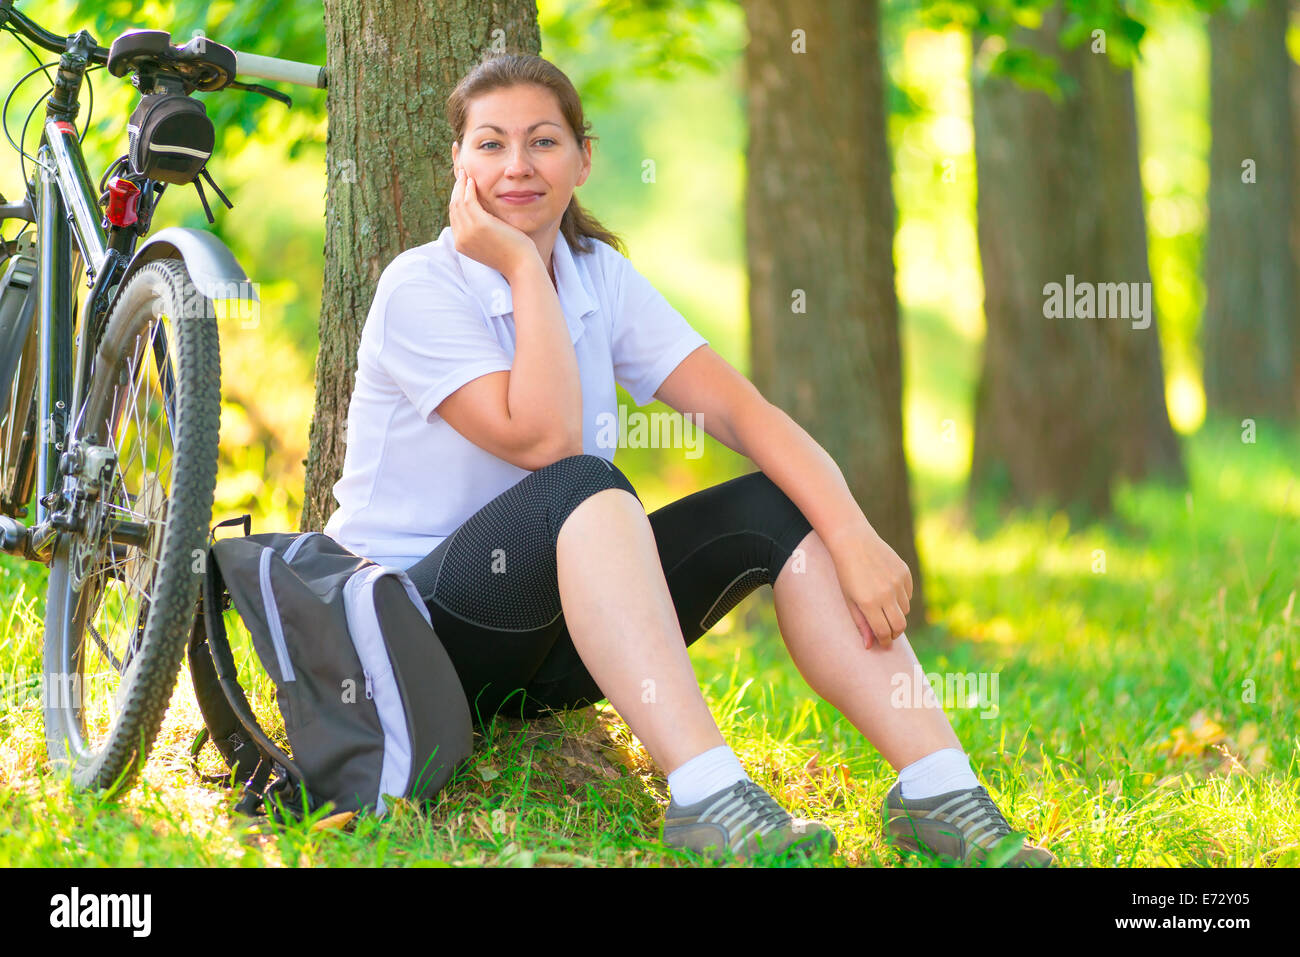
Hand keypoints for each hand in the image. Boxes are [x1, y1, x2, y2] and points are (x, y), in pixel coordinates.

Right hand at [448, 166, 538, 279]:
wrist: (521, 265)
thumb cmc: (511, 254)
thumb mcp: (489, 243)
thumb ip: (480, 232)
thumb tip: (480, 217)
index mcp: (461, 244)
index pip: (454, 217)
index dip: (456, 200)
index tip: (461, 187)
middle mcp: (461, 239)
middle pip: (453, 208)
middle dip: (456, 189)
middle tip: (461, 175)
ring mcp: (468, 232)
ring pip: (458, 202)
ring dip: (461, 186)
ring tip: (466, 174)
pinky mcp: (479, 225)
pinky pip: (469, 201)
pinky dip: (469, 189)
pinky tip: (473, 181)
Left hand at [826, 524, 912, 648]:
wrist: (853, 541)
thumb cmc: (846, 573)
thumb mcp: (849, 599)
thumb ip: (861, 623)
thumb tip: (870, 646)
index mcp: (869, 603)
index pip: (884, 632)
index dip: (885, 640)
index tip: (883, 643)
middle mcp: (886, 593)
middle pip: (900, 625)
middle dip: (895, 633)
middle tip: (888, 633)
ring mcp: (897, 582)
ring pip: (905, 609)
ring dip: (897, 613)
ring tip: (883, 607)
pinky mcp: (905, 572)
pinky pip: (908, 594)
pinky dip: (901, 598)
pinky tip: (888, 590)